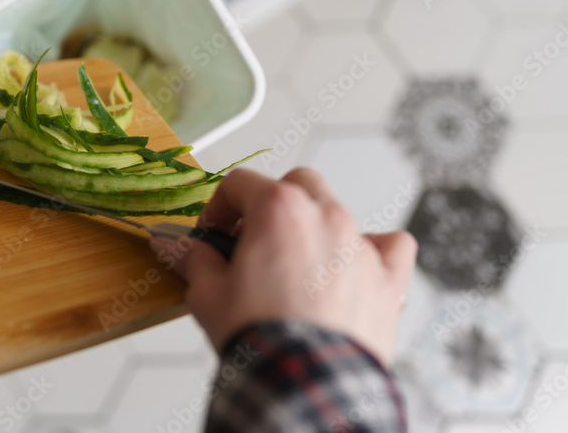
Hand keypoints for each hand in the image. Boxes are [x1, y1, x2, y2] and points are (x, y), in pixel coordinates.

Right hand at [150, 167, 415, 363]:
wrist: (304, 384)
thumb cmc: (261, 338)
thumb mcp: (208, 294)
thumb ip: (194, 260)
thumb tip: (177, 248)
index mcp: (278, 209)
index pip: (240, 183)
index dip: (219, 207)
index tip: (213, 233)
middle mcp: (325, 216)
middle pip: (295, 183)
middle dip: (271, 205)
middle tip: (253, 242)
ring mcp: (361, 244)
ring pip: (338, 211)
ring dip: (314, 228)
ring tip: (296, 265)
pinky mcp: (387, 277)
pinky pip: (391, 244)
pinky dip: (373, 251)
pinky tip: (353, 268)